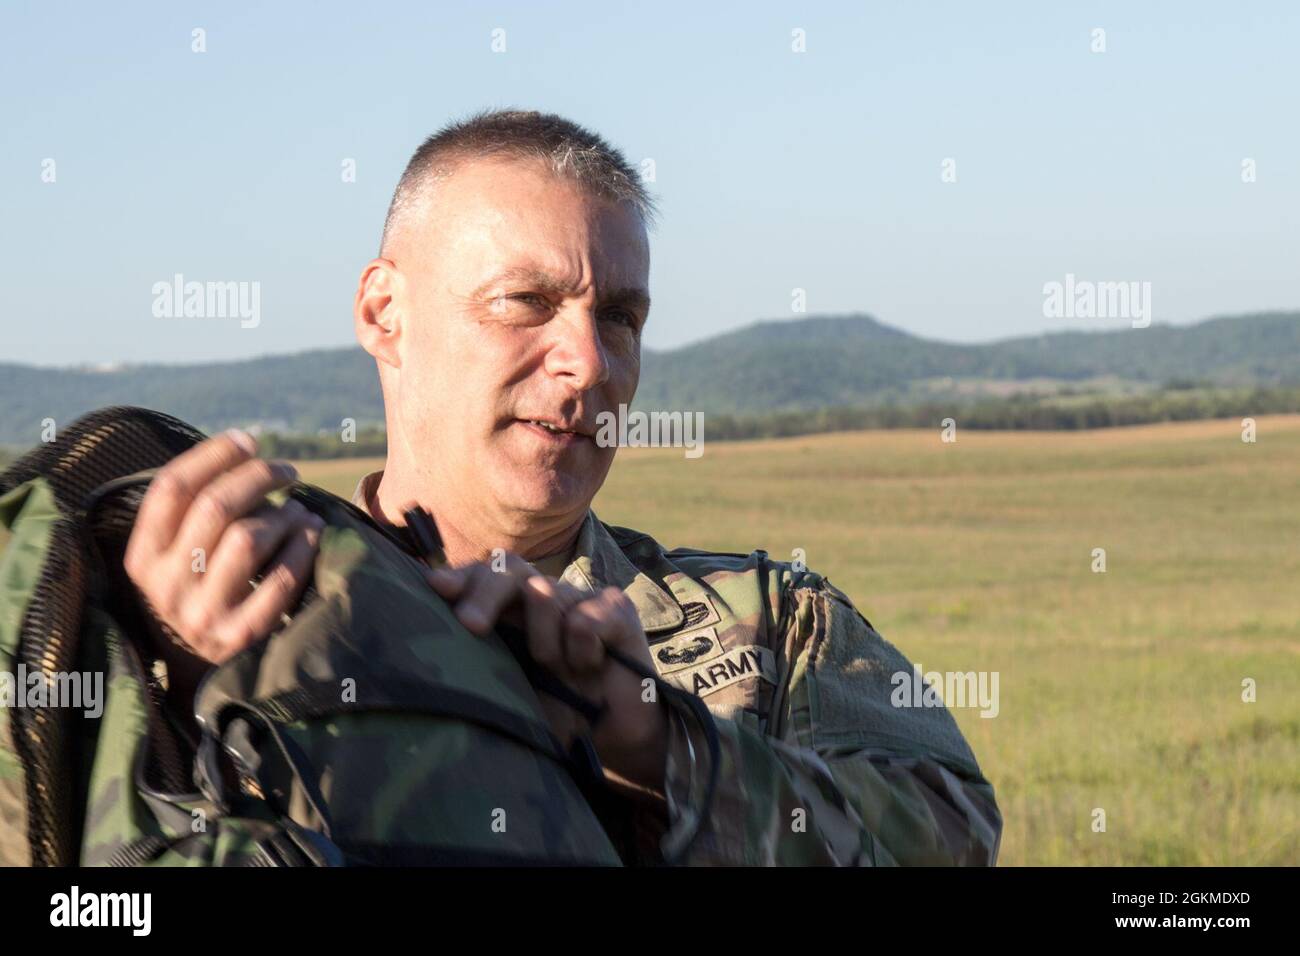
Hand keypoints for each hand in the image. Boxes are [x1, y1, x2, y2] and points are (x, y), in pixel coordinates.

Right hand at [123, 429, 323, 665]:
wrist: (198, 670)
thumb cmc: (198, 590)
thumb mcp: (175, 557)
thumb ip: (194, 512)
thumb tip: (244, 449)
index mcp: (142, 557)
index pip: (172, 487)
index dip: (214, 454)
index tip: (248, 439)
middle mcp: (166, 585)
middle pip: (216, 505)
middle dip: (260, 475)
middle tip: (287, 471)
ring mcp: (202, 613)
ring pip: (249, 536)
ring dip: (284, 513)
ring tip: (300, 512)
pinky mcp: (240, 636)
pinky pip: (280, 579)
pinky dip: (303, 547)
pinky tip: (312, 534)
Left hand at [427, 554, 667, 790]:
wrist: (614, 737)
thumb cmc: (557, 711)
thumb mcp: (509, 690)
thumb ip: (479, 662)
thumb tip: (433, 644)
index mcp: (512, 610)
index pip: (484, 574)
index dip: (461, 577)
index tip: (435, 589)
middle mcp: (544, 596)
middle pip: (509, 568)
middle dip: (485, 594)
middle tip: (471, 626)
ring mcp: (581, 598)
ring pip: (546, 596)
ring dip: (545, 644)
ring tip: (561, 672)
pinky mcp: (616, 607)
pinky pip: (584, 619)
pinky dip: (583, 649)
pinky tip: (592, 667)